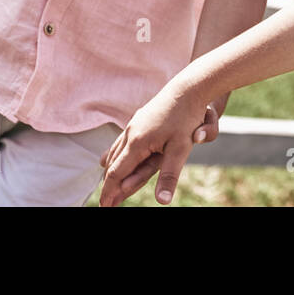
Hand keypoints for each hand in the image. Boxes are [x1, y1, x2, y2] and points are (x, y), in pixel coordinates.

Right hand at [98, 82, 208, 206]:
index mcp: (137, 142)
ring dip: (111, 169)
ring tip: (108, 184)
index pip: (117, 173)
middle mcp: (131, 133)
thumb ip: (169, 175)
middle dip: (109, 185)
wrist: (189, 87)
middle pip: (114, 164)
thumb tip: (162, 201)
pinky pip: (122, 141)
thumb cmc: (186, 117)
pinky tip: (114, 156)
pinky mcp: (140, 118)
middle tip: (105, 203)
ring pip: (116, 151)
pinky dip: (116, 154)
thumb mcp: (181, 148)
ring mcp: (134, 124)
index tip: (104, 207)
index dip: (110, 192)